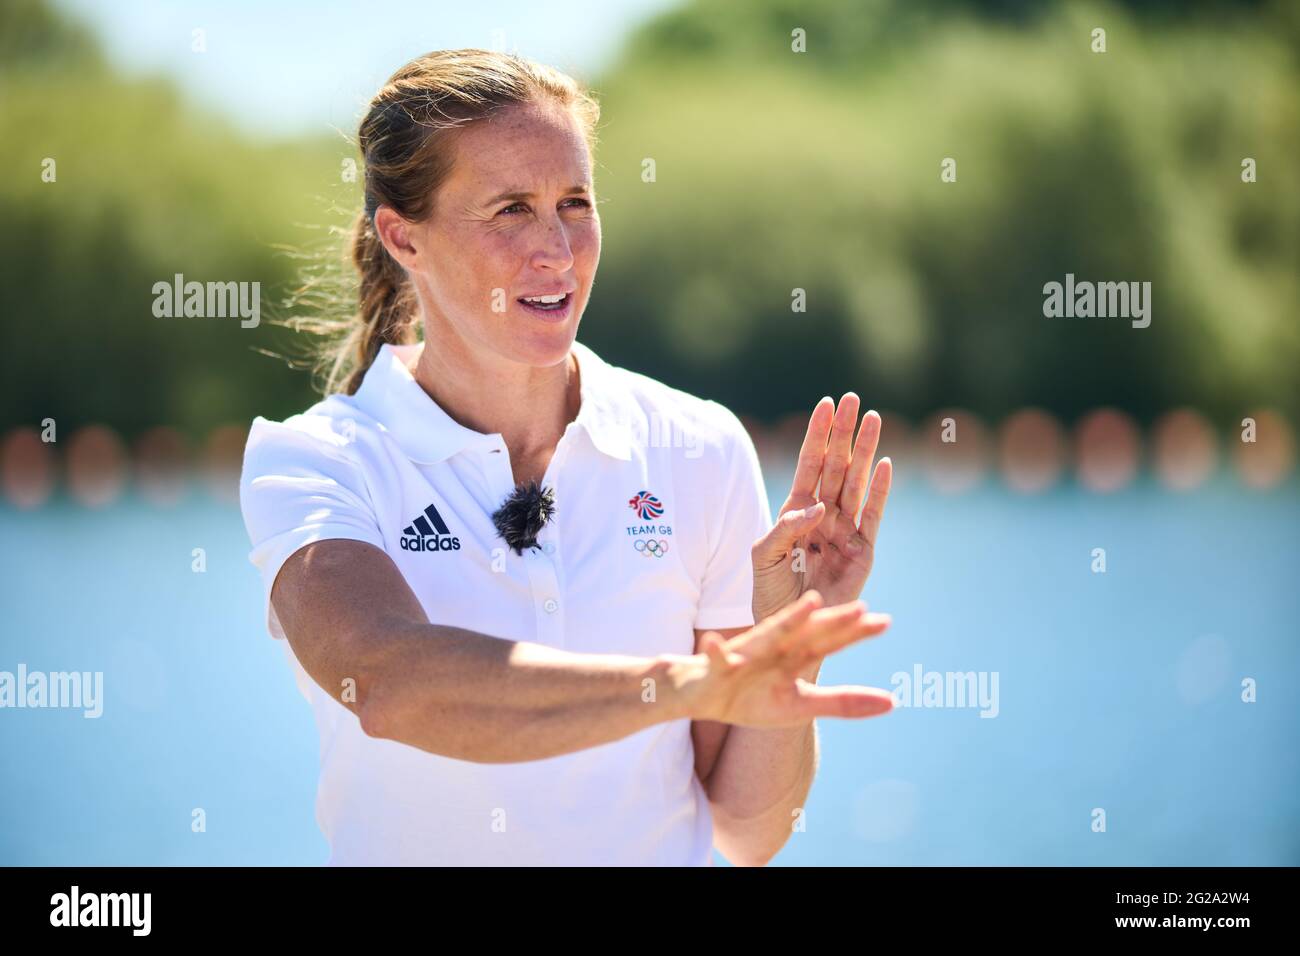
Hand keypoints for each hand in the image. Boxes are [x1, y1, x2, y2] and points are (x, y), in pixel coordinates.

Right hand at [680, 591, 893, 728]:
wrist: (699, 693)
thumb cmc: (752, 698)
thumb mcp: (801, 706)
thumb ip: (843, 703)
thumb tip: (894, 702)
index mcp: (795, 656)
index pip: (830, 641)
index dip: (856, 633)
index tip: (886, 622)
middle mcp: (774, 648)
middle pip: (807, 632)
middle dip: (832, 621)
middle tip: (861, 607)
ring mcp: (745, 655)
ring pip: (768, 635)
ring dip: (787, 620)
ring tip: (810, 603)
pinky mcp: (715, 667)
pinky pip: (715, 660)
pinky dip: (717, 652)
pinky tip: (715, 643)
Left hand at [752, 394, 891, 625]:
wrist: (789, 628)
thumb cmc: (770, 592)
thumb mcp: (763, 556)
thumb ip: (785, 528)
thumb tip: (816, 507)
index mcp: (796, 511)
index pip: (809, 464)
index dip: (817, 435)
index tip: (827, 404)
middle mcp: (823, 515)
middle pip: (836, 465)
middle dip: (844, 433)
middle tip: (854, 399)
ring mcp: (845, 531)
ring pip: (857, 483)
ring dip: (865, 450)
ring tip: (874, 419)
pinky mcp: (863, 551)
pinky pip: (873, 515)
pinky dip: (880, 491)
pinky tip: (885, 464)